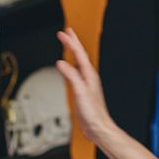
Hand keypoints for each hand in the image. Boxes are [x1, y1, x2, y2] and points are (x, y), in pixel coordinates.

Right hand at [55, 28, 117, 143]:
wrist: (98, 127)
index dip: (71, 42)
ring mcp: (86, 83)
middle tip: (67, 32)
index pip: (79, 54)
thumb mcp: (80, 92)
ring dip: (73, 52)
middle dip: (73, 43)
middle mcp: (89, 77)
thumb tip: (61, 63)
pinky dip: (71, 66)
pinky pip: (76, 72)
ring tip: (68, 45)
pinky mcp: (83, 90)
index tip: (63, 33)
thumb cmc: (92, 113)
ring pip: (78, 63)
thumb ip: (71, 76)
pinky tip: (69, 68)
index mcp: (89, 75)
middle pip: (80, 55)